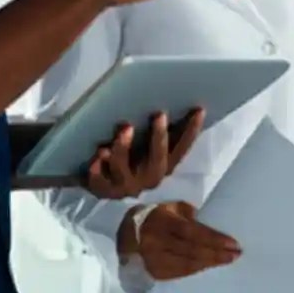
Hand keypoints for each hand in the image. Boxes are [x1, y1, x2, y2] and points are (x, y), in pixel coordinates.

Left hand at [86, 109, 204, 198]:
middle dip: (160, 137)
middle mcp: (149, 178)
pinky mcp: (105, 191)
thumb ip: (160, 134)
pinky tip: (95, 159)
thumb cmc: (132, 158)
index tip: (199, 110)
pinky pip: (100, 184)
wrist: (107, 189)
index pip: (182, 149)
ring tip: (124, 129)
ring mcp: (127, 186)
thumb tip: (170, 101)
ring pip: (125, 171)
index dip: (192, 132)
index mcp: (164, 166)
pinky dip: (97, 172)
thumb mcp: (149, 147)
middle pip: (158, 160)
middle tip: (160, 114)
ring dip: (123, 149)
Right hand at [134, 201, 241, 280]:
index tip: (233, 243)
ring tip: (227, 260)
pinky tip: (209, 265)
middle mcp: (158, 241)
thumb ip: (189, 213)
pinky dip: (197, 269)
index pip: (193, 232)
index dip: (214, 239)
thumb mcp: (171, 207)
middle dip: (217, 253)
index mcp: (164, 221)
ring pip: (188, 264)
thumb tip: (209, 221)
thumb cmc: (156, 216)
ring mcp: (155, 258)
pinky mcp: (155, 271)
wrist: (127, 232)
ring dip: (210, 263)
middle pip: (193, 251)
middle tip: (236, 254)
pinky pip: (180, 273)